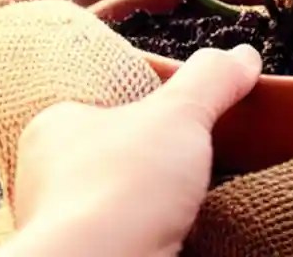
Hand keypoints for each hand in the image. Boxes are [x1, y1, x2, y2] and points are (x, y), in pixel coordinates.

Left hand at [0, 45, 260, 256]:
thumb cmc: (118, 187)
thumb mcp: (178, 115)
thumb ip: (210, 80)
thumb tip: (243, 55)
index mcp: (54, 127)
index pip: (100, 104)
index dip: (142, 105)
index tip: (178, 112)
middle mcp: (49, 177)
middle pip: (113, 155)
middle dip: (153, 159)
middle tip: (196, 157)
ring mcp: (68, 223)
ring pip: (121, 202)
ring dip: (156, 203)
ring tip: (195, 200)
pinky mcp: (93, 255)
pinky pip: (130, 236)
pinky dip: (157, 234)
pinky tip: (184, 233)